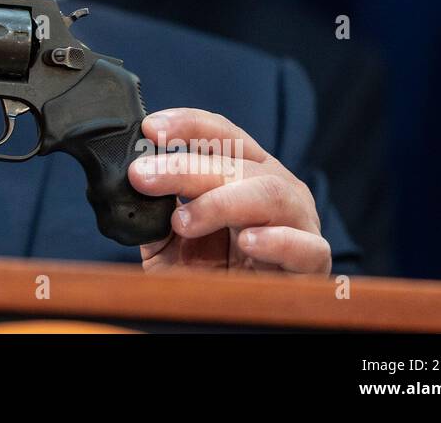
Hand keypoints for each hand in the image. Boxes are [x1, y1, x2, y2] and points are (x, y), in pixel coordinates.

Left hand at [128, 108, 330, 273]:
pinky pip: (305, 246)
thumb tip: (127, 178)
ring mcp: (298, 220)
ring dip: (220, 201)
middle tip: (141, 176)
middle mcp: (275, 186)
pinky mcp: (313, 261)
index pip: (220, 134)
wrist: (237, 315)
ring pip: (268, 193)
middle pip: (235, 162)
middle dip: (183, 166)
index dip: (186, 125)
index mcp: (244, 170)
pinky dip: (277, 240)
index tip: (150, 129)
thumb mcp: (171, 236)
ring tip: (184, 219)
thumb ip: (153, 208)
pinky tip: (247, 241)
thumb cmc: (209, 269)